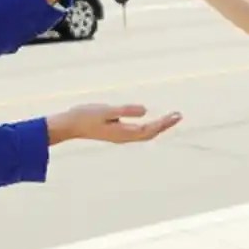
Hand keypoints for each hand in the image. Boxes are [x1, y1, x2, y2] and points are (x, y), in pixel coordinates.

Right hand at [46, 104, 182, 144]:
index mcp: (123, 133)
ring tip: (170, 118)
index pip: (150, 129)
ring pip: (145, 134)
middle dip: (165, 125)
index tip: (176, 115)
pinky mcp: (116, 133)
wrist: (69, 125)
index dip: (164, 123)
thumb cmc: (86, 115)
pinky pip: (138, 132)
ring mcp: (120, 136)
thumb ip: (126, 110)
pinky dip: (149, 127)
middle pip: (150, 134)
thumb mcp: (107, 110)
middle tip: (178, 115)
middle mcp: (124, 137)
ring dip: (158, 126)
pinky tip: (150, 122)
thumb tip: (145, 110)